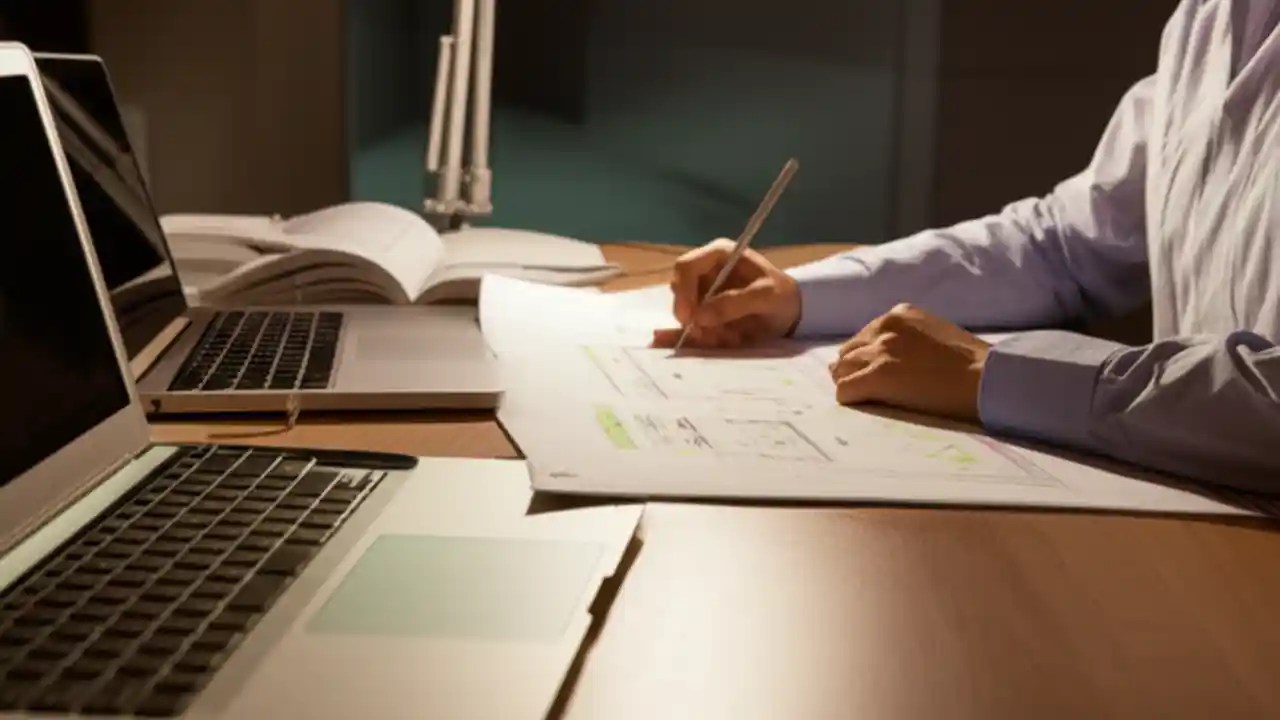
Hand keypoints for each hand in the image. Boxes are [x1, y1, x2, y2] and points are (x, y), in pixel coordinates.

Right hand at [652, 238, 801, 348]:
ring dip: (700, 330)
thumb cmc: (782, 296)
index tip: (689, 317)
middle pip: (680, 291)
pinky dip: (683, 335)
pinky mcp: (704, 312)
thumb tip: (699, 317)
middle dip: (693, 316)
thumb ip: (734, 303)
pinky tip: (662, 340)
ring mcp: (703, 292)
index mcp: (719, 255)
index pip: (686, 266)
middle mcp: (706, 271)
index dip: (683, 291)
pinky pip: (686, 324)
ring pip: (685, 311)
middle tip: (711, 335)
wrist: (793, 313)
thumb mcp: (766, 296)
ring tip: (728, 338)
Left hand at [829, 303, 990, 421]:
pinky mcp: (878, 376)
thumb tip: (880, 359)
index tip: (877, 373)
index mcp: (900, 314)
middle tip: (867, 389)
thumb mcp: (936, 335)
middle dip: (854, 370)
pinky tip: (865, 407)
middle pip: (849, 352)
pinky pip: (845, 390)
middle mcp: (885, 327)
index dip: (867, 358)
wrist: (987, 378)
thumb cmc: (973, 364)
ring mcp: (880, 351)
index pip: (865, 336)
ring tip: (867, 400)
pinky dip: (851, 400)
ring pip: (841, 370)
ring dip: (851, 384)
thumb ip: (908, 341)